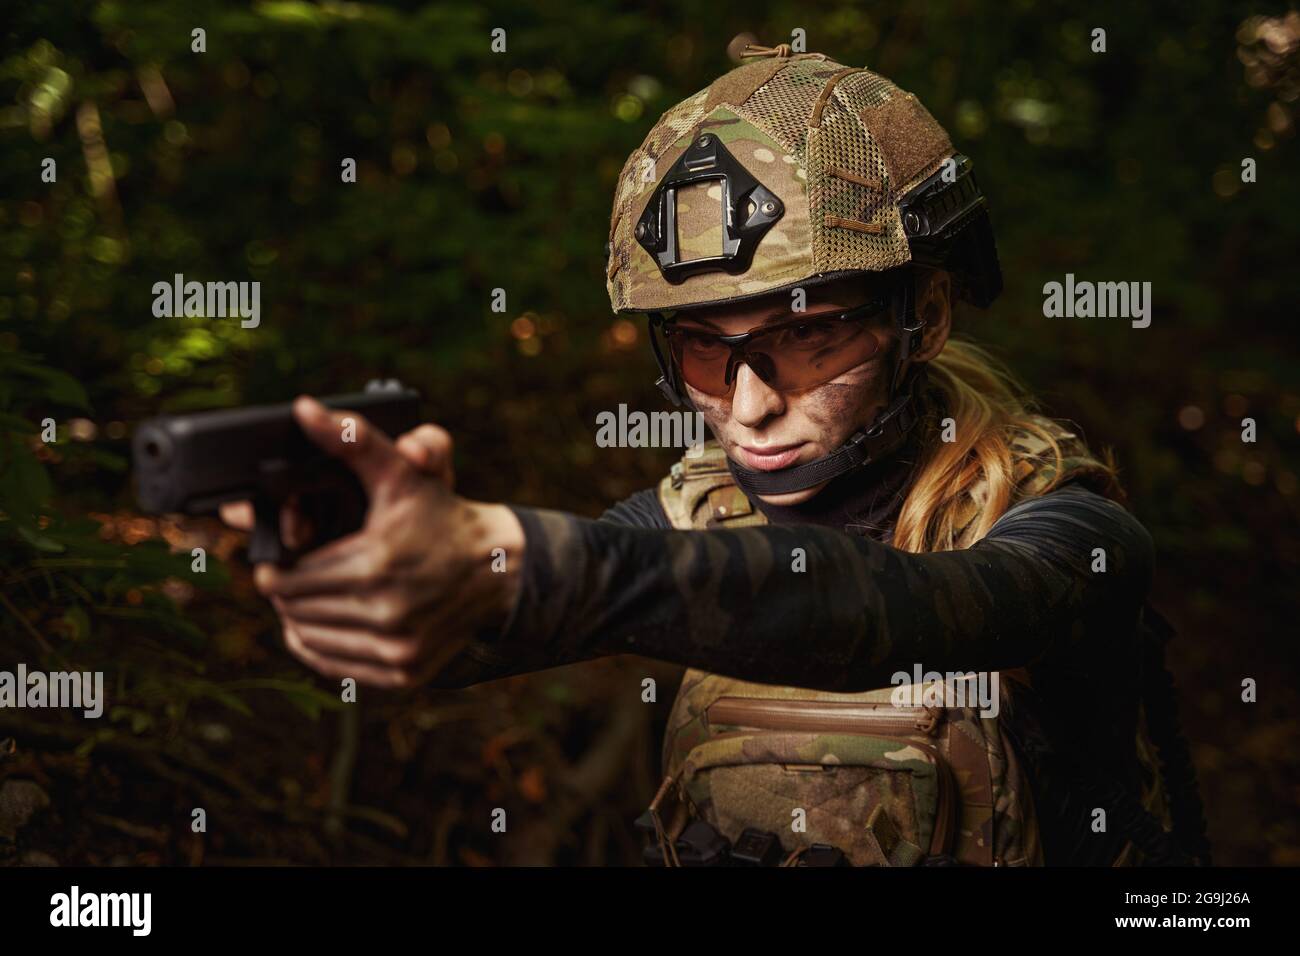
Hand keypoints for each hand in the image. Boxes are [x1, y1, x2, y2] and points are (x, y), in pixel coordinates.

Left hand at [222, 398, 523, 688]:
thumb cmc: (441, 515)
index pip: (289, 580)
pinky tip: (321, 627)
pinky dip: (323, 649)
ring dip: (299, 622)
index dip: (275, 568)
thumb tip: (303, 408)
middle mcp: (387, 612)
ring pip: (312, 642)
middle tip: (286, 577)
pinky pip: (340, 668)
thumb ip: (350, 439)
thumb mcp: (399, 472)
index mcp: (376, 563)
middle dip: (285, 593)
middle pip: (297, 611)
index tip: (275, 559)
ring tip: (302, 599)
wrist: (495, 567)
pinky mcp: (406, 672)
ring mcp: (398, 647)